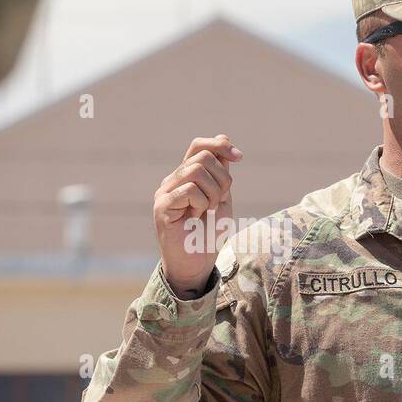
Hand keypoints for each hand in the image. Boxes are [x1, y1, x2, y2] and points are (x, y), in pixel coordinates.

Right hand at [153, 134, 242, 296]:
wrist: (197, 264)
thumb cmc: (208, 234)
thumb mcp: (221, 198)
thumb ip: (221, 171)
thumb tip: (222, 138)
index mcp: (186, 176)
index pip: (199, 145)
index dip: (220, 146)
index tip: (239, 158)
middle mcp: (172, 180)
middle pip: (203, 157)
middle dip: (222, 179)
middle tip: (219, 202)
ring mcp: (165, 192)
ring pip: (197, 171)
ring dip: (212, 193)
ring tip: (207, 211)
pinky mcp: (162, 206)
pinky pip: (189, 190)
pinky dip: (202, 203)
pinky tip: (195, 218)